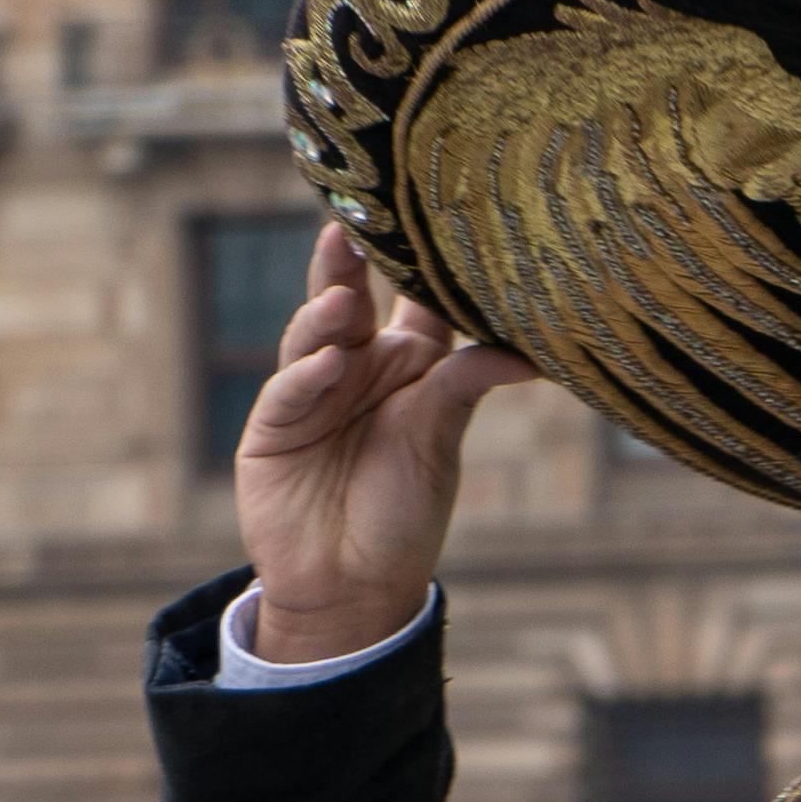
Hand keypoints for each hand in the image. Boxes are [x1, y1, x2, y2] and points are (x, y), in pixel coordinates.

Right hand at [231, 220, 535, 662]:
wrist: (353, 587)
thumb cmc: (404, 513)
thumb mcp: (440, 443)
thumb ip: (464, 388)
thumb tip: (526, 354)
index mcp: (410, 365)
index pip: (414, 299)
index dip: (415, 261)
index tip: (422, 214)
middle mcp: (359, 367)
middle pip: (352, 301)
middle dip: (349, 264)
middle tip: (353, 226)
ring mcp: (312, 393)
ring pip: (314, 337)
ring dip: (327, 316)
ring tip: (346, 301)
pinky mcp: (274, 427)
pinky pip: (289, 393)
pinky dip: (307, 378)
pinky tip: (327, 366)